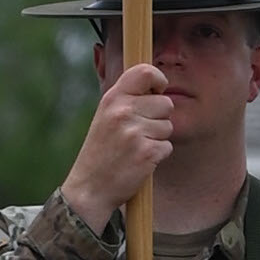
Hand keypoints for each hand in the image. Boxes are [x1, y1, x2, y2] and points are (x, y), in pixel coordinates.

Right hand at [59, 60, 177, 227]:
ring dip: (158, 138)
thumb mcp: (106, 116)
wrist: (91, 188)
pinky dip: (158, 155)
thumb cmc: (102, 150)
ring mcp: (134, 132)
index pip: (144, 72)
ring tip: (135, 147)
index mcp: (112, 99)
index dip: (158, 80)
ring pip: (168, 126)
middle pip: (166, 103)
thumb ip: (127, 99)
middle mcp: (122, 112)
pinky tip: (139, 160)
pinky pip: (168, 146)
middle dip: (159, 118)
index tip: (157, 91)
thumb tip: (155, 83)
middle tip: (139, 132)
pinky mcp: (147, 153)